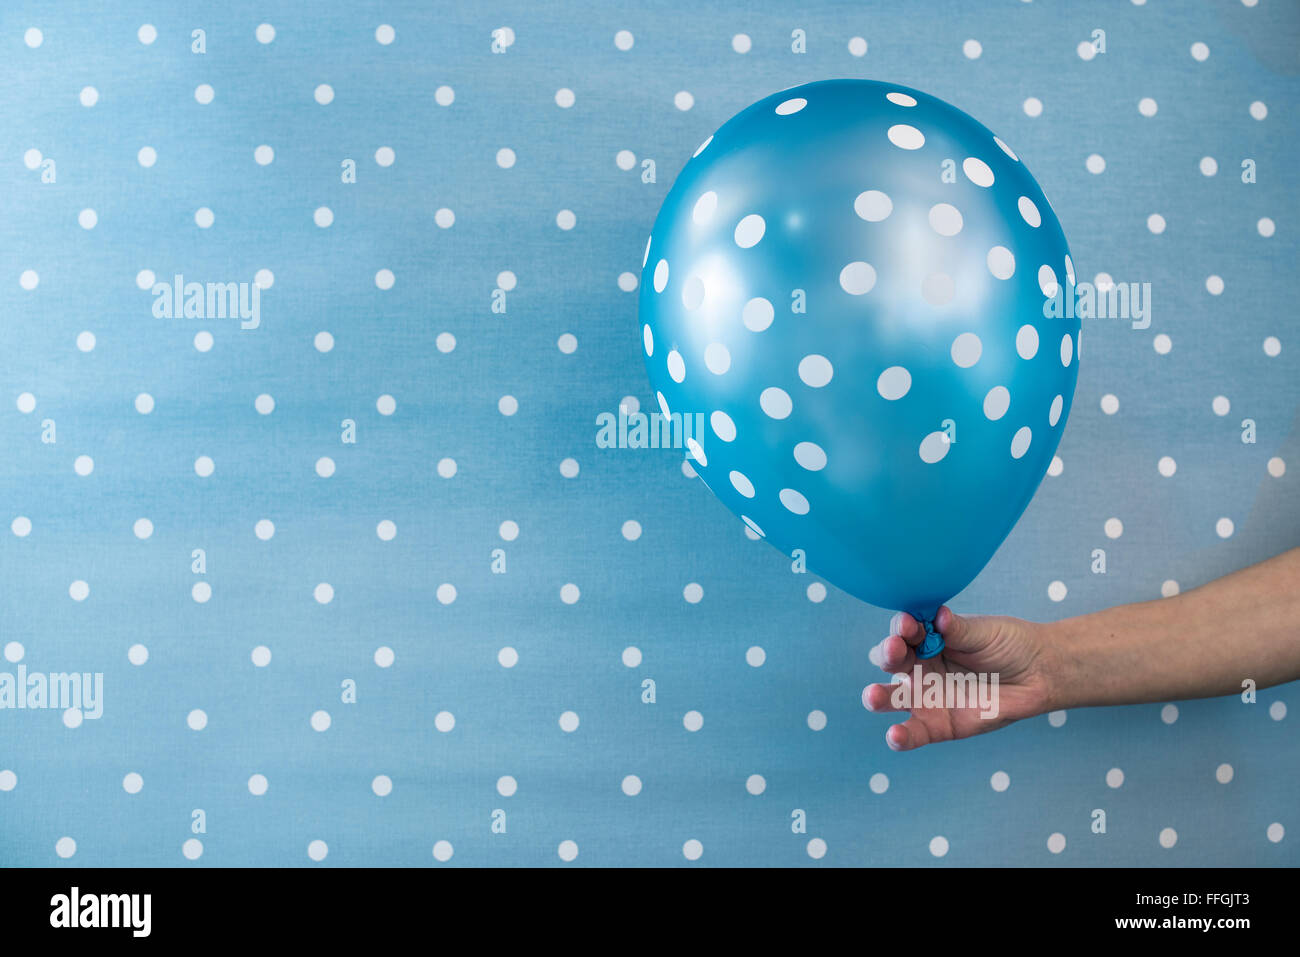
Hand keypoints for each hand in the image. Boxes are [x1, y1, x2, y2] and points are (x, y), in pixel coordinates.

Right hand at [862, 606, 1056, 750]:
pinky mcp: (939, 725)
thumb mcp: (984, 632)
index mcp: (926, 639)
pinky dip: (901, 736)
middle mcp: (920, 667)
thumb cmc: (1009, 644)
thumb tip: (939, 615)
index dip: (902, 627)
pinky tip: (894, 736)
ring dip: (878, 697)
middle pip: (891, 662)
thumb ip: (958, 629)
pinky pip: (914, 732)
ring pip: (892, 698)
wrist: (1040, 674)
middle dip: (888, 655)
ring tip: (873, 696)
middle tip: (894, 650)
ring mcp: (927, 697)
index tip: (907, 625)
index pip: (904, 632)